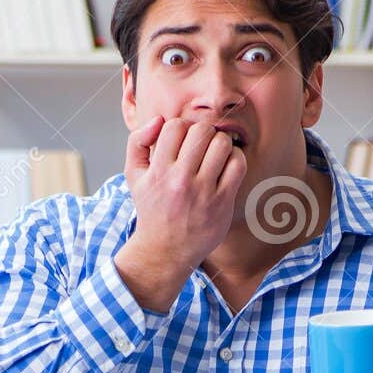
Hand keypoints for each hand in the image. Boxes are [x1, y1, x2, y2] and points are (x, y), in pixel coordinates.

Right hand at [114, 115, 245, 308]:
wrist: (164, 252)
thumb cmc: (152, 210)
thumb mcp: (134, 177)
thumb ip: (137, 143)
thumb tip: (158, 119)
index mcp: (157, 172)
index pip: (175, 126)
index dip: (180, 130)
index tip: (181, 145)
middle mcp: (179, 181)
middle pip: (201, 131)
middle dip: (202, 135)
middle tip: (199, 150)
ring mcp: (202, 192)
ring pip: (222, 143)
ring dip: (220, 145)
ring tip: (213, 158)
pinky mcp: (221, 202)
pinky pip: (238, 163)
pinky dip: (234, 160)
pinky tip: (225, 169)